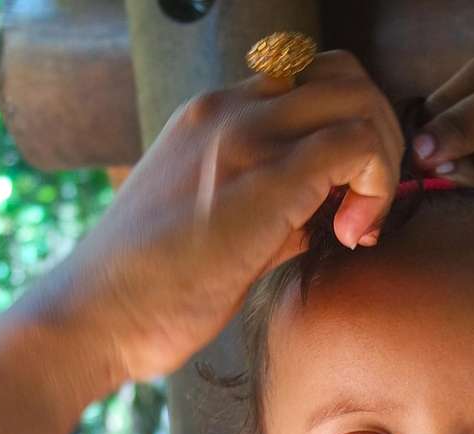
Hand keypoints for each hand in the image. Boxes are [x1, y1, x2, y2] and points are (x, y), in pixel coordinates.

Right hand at [27, 51, 402, 384]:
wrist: (92, 316)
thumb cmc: (151, 291)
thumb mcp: (220, 235)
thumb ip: (274, 215)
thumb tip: (321, 218)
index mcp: (212, 118)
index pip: (311, 84)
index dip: (349, 134)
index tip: (346, 205)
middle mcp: (226, 111)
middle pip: (343, 77)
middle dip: (379, 138)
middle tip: (366, 211)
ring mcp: (242, 139)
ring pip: (357, 100)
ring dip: (381, 160)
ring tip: (359, 226)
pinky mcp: (261, 182)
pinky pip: (354, 145)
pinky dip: (376, 186)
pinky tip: (350, 237)